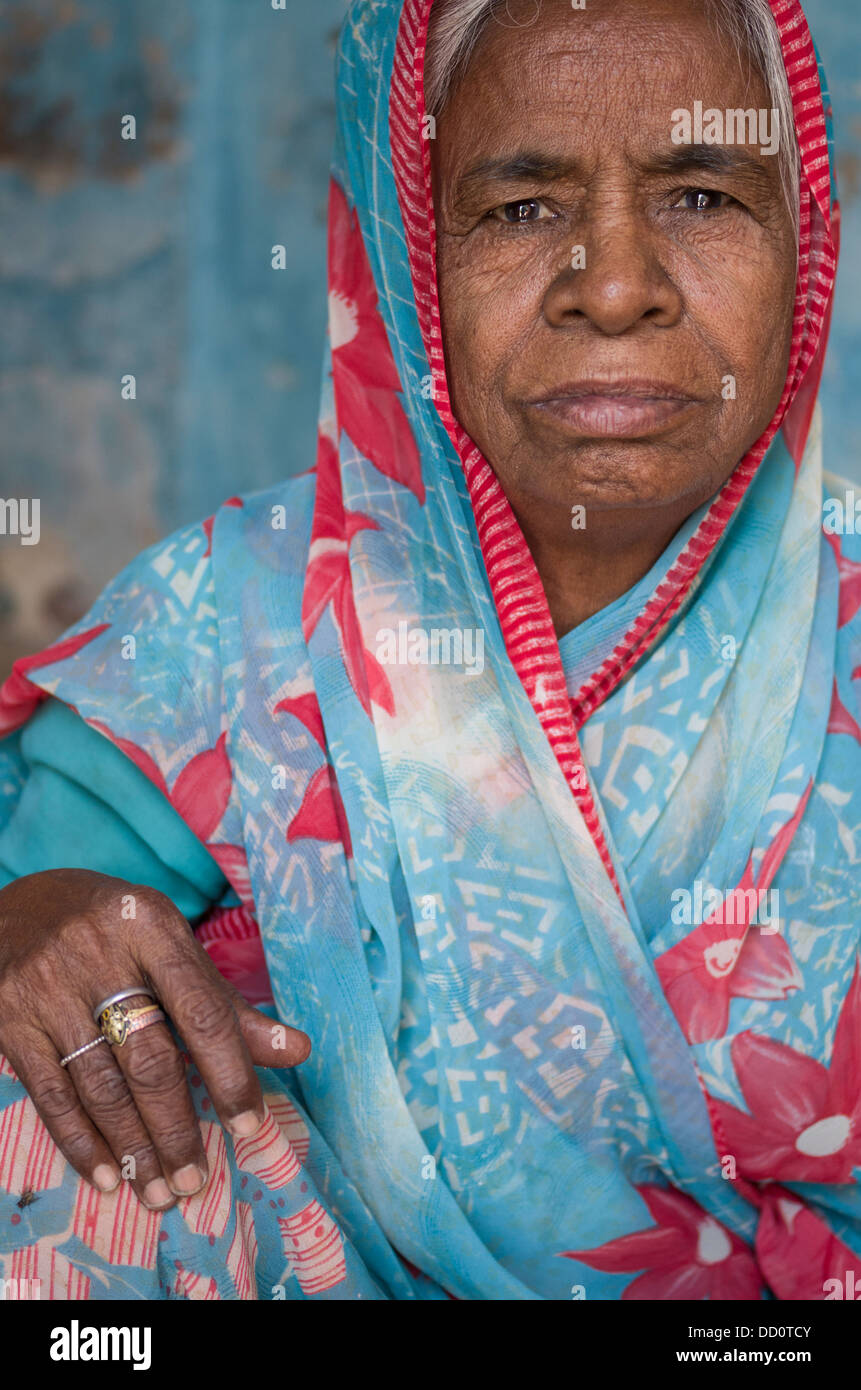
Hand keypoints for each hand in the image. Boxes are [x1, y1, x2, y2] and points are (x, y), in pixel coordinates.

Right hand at [0, 869, 310, 1209]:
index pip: (201, 1010)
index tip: (248, 1125)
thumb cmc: (111, 929)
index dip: (229, 1073)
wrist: (15, 905)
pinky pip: (51, 1093)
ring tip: (160, 1191)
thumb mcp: (168, 943)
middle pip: (149, 1058)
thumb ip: (223, 1002)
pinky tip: (109, 1175)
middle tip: (196, 1179)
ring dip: (135, 1148)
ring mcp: (48, 987)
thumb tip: (297, 1050)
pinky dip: (82, 1141)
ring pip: (101, 1085)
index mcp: (151, 926)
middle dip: (176, 1128)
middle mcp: (98, 952)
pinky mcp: (9, 1017)